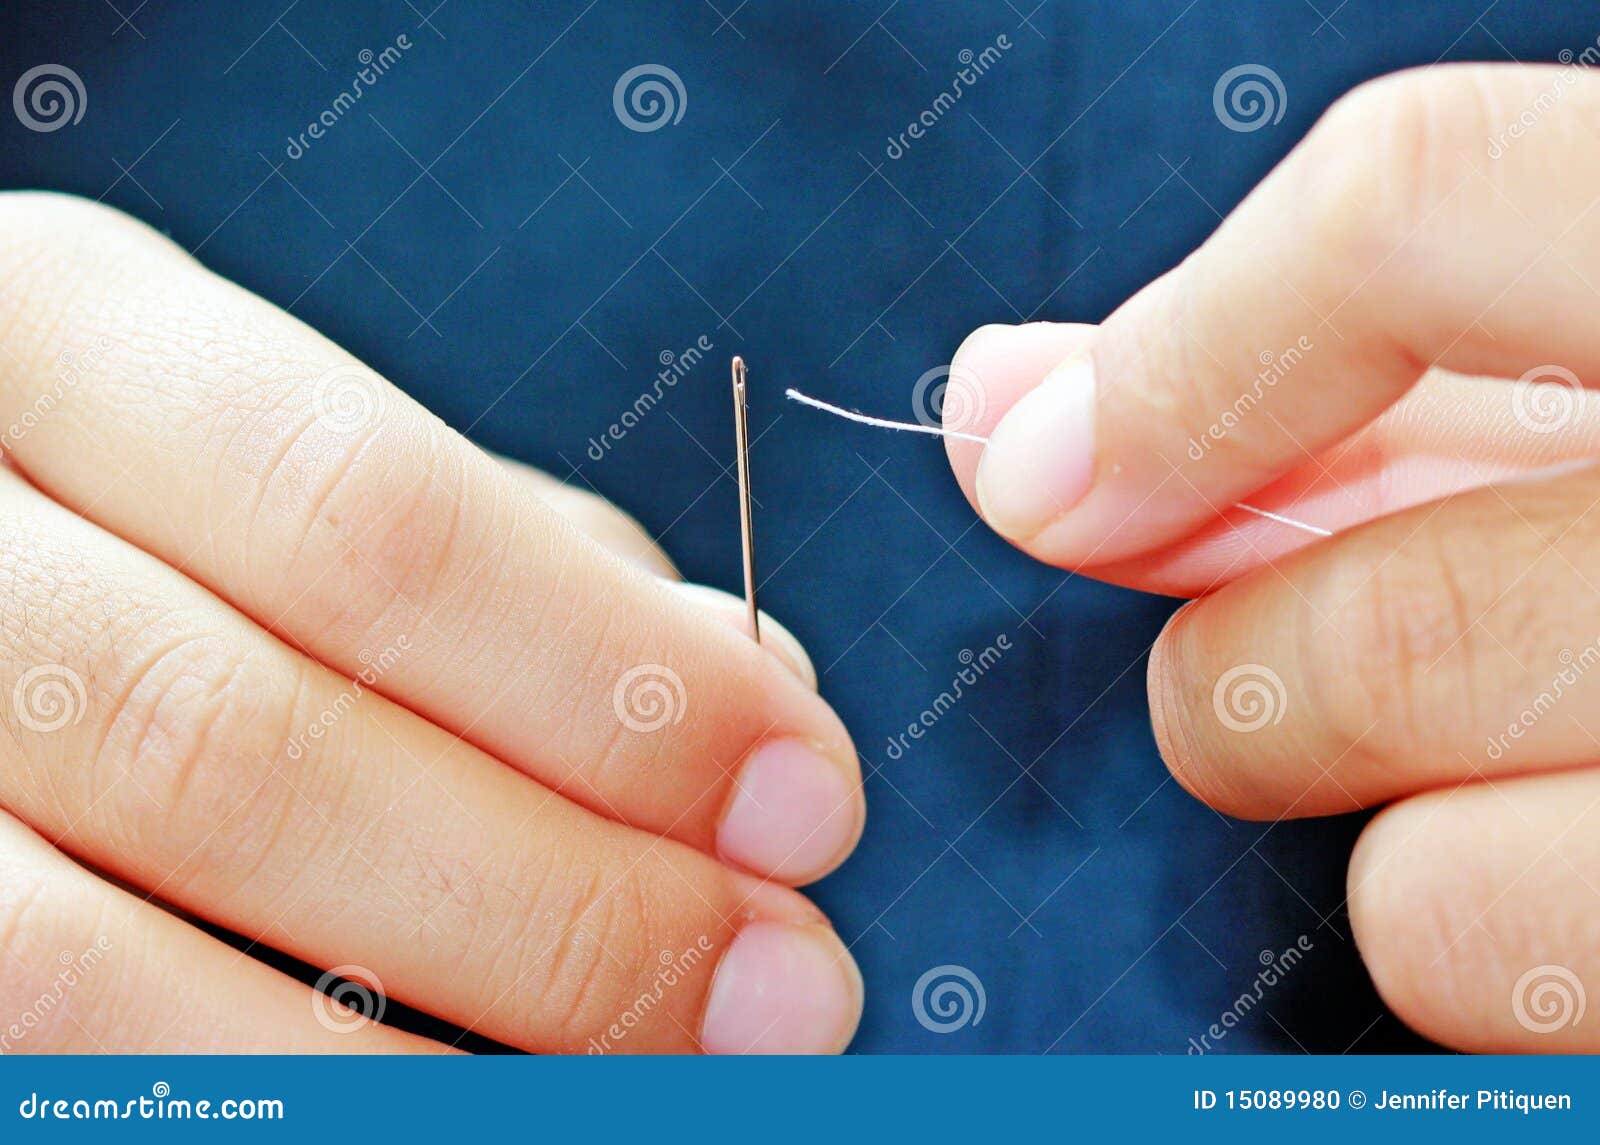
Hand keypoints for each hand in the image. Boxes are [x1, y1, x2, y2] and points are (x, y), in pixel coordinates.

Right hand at [0, 193, 862, 1053]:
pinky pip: (61, 1082)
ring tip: (657, 1085)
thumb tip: (754, 682)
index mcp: (62, 339)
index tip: (808, 801)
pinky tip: (458, 1103)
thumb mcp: (310, 458)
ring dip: (421, 1069)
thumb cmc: (181, 509)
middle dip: (563, 903)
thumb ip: (521, 560)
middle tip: (782, 991)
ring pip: (93, 976)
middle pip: (241, 755)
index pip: (360, 516)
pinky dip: (285, 1109)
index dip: (611, 683)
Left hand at [947, 64, 1599, 1051]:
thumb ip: (1317, 352)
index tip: (1046, 466)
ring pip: (1429, 896)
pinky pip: (1501, 992)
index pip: (1418, 213)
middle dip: (1250, 670)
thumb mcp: (1581, 352)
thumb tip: (1004, 402)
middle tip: (1294, 656)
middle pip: (1380, 634)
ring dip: (1383, 831)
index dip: (1183, 359)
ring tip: (1500, 755)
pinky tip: (1566, 841)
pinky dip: (1480, 933)